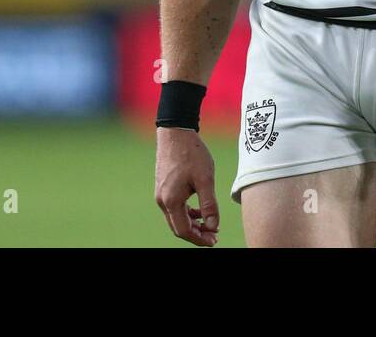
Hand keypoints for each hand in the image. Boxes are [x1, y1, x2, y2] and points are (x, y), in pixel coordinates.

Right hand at [155, 127, 218, 245]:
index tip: (214, 241)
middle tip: (214, 236)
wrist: (176, 132)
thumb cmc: (192, 154)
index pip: (183, 231)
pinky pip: (175, 207)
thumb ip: (209, 205)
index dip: (199, 239)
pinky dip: (187, 212)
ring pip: (176, 218)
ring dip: (192, 223)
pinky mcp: (163, 187)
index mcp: (171, 201)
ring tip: (210, 224)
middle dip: (196, 234)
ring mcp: (161, 194)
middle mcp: (162, 200)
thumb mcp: (205, 179)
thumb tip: (213, 226)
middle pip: (178, 227)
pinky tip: (200, 210)